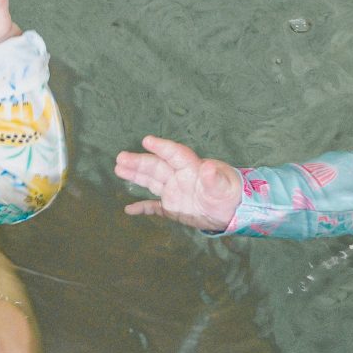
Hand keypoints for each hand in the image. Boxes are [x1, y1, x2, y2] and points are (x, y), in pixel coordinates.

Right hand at [115, 136, 245, 231]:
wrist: (234, 211)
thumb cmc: (231, 195)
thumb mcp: (224, 187)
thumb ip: (214, 178)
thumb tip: (208, 166)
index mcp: (192, 169)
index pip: (175, 154)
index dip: (162, 147)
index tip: (146, 140)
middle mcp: (179, 177)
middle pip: (156, 166)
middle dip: (139, 162)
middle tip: (120, 157)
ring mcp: (174, 192)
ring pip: (151, 181)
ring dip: (135, 176)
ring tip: (118, 168)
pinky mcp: (173, 208)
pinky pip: (154, 206)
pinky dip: (142, 207)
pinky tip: (129, 209)